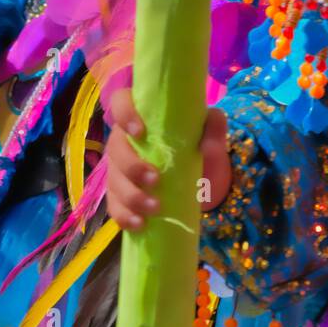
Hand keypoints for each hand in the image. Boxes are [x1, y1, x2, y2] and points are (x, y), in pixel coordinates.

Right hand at [106, 87, 232, 230]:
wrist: (204, 180)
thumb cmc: (201, 147)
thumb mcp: (212, 134)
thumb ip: (214, 126)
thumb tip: (207, 139)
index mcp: (142, 117)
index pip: (120, 102)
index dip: (124, 113)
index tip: (140, 132)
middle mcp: (125, 140)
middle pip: (114, 148)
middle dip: (131, 166)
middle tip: (155, 180)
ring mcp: (120, 169)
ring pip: (113, 180)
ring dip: (131, 196)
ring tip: (155, 208)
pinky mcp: (121, 195)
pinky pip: (114, 205)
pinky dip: (124, 216)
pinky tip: (139, 224)